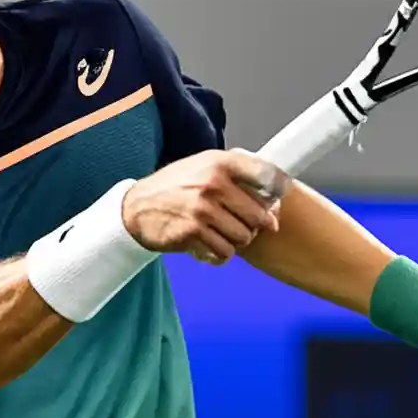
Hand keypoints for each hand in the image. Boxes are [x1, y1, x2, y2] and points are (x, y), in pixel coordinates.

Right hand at [121, 149, 290, 265]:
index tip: (276, 204)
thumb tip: (276, 199)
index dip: (279, 193)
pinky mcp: (192, 233)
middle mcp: (213, 183)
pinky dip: (220, 254)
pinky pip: (224, 253)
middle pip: (259, 216)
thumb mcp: (204, 167)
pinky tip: (209, 246)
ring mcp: (202, 209)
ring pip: (243, 238)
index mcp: (220, 163)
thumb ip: (237, 174)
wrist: (138, 208)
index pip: (268, 176)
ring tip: (221, 235)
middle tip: (242, 226)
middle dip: (253, 226)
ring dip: (235, 242)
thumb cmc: (177, 187)